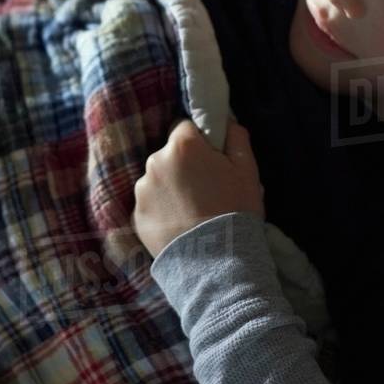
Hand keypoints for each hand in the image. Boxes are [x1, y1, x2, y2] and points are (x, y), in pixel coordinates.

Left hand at [132, 119, 264, 257]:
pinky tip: (180, 224)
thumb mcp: (247, 171)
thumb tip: (226, 121)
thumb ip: (236, 138)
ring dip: (171, 187)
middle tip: (205, 188)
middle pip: (170, 154)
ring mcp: (142, 190)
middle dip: (184, 165)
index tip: (211, 160)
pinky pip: (150, 204)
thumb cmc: (235, 210)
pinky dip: (162, 210)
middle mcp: (156, 162)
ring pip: (158, 179)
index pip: (185, 127)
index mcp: (182, 146)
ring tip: (192, 211)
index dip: (199, 142)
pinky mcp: (136, 216)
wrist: (216, 262)